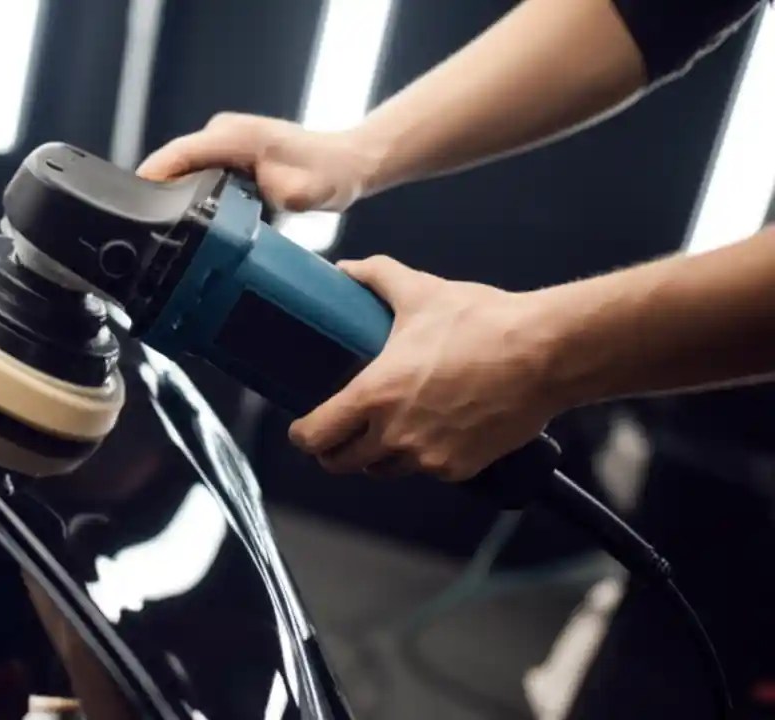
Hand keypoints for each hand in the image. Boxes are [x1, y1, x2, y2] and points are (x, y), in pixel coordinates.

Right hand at [136, 112, 377, 211]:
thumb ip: (280, 195)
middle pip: (173, 160)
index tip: (129, 202)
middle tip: (142, 230)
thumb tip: (255, 200)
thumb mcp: (307, 192)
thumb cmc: (330, 174)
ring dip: (169, 192)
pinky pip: (196, 169)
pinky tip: (183, 215)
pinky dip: (185, 189)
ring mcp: (224, 139)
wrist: (348, 162)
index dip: (151, 176)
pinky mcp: (227, 149)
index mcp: (236, 136)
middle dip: (154, 191)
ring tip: (156, 227)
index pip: (179, 153)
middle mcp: (225, 131)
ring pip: (182, 166)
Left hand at [288, 256, 562, 481]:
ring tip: (387, 430)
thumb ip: (376, 278)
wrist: (546, 354)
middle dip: (335, 450)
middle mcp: (395, 435)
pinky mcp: (460, 470)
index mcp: (374, 396)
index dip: (303, 434)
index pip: (315, 436)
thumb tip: (348, 269)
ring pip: (384, 470)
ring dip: (378, 455)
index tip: (304, 428)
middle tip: (340, 432)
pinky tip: (431, 432)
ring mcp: (428, 458)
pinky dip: (424, 458)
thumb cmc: (483, 323)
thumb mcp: (421, 292)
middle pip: (341, 463)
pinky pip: (427, 472)